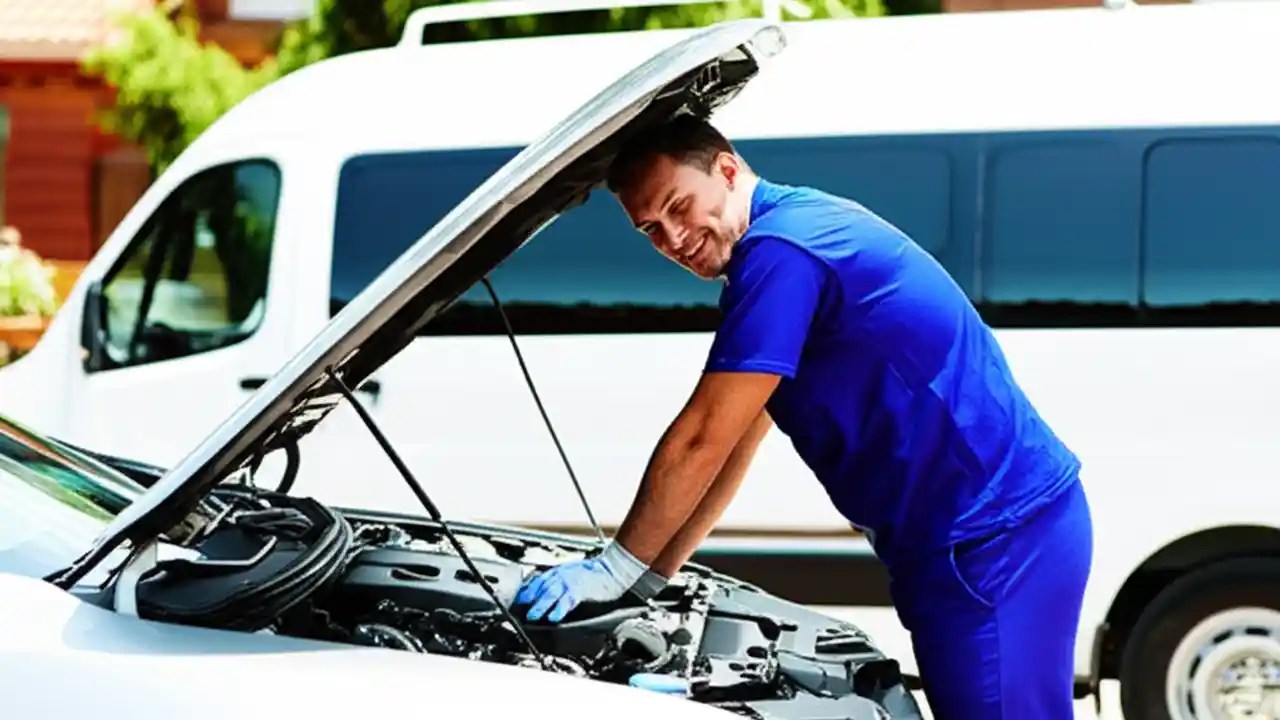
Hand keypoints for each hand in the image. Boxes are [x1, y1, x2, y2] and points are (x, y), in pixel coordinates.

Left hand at [515, 541, 649, 622]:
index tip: (515, 602)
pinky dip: (559, 609)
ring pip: (550, 593)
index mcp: (558, 572)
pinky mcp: (581, 589)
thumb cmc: (595, 573)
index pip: (536, 581)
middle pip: (540, 587)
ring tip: (532, 616)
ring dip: (539, 605)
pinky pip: (567, 600)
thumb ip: (557, 582)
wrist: (613, 569)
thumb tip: (542, 594)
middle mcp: (562, 575)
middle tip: (517, 610)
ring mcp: (571, 581)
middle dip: (528, 599)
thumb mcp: (572, 574)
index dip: (524, 591)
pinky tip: (553, 617)